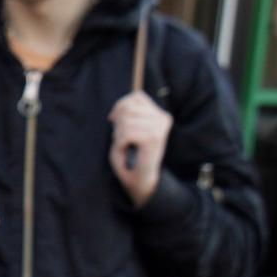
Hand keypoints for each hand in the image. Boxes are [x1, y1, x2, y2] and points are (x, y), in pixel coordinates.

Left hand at [108, 91, 172, 207]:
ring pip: (125, 121)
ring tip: (125, 146)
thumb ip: (126, 113)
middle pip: (128, 108)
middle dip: (118, 124)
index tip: (114, 120)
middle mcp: (163, 118)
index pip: (136, 97)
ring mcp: (159, 128)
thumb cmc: (131, 155)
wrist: (141, 180)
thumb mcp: (127, 129)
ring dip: (118, 136)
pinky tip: (126, 150)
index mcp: (159, 114)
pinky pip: (125, 133)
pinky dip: (119, 143)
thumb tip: (120, 107)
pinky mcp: (153, 138)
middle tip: (121, 140)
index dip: (120, 106)